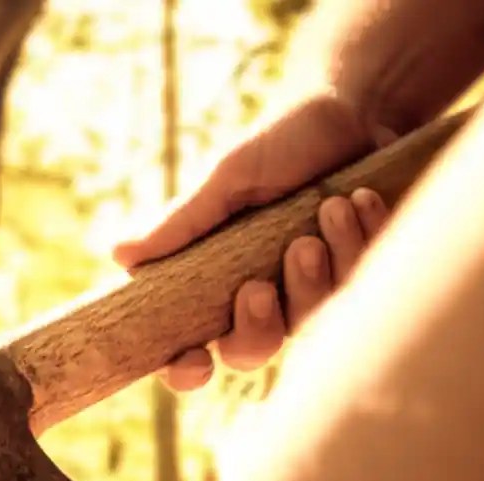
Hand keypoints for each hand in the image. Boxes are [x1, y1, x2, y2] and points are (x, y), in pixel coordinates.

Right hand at [114, 94, 394, 388]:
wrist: (357, 107)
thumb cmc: (281, 143)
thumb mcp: (228, 178)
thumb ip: (183, 222)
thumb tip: (120, 255)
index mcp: (216, 280)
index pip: (190, 348)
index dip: (186, 370)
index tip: (194, 357)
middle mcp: (262, 296)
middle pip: (251, 352)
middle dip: (257, 326)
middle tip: (259, 283)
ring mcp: (313, 292)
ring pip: (311, 319)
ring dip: (319, 269)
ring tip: (330, 207)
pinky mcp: (363, 277)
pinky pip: (362, 287)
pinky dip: (359, 239)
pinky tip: (359, 199)